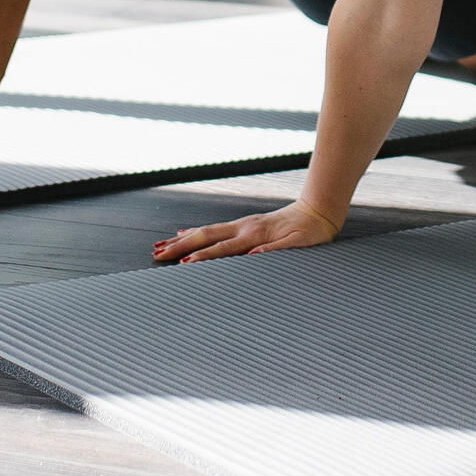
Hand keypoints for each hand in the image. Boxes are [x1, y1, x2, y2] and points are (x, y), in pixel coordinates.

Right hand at [152, 201, 339, 263]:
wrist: (318, 210)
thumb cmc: (312, 232)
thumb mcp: (301, 244)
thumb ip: (277, 250)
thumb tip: (253, 255)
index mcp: (255, 235)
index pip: (222, 248)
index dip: (202, 257)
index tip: (182, 265)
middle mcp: (245, 227)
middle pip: (205, 236)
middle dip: (180, 246)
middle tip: (157, 254)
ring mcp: (243, 224)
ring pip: (206, 231)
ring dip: (182, 239)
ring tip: (161, 246)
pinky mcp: (245, 224)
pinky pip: (214, 229)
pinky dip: (196, 232)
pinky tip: (184, 234)